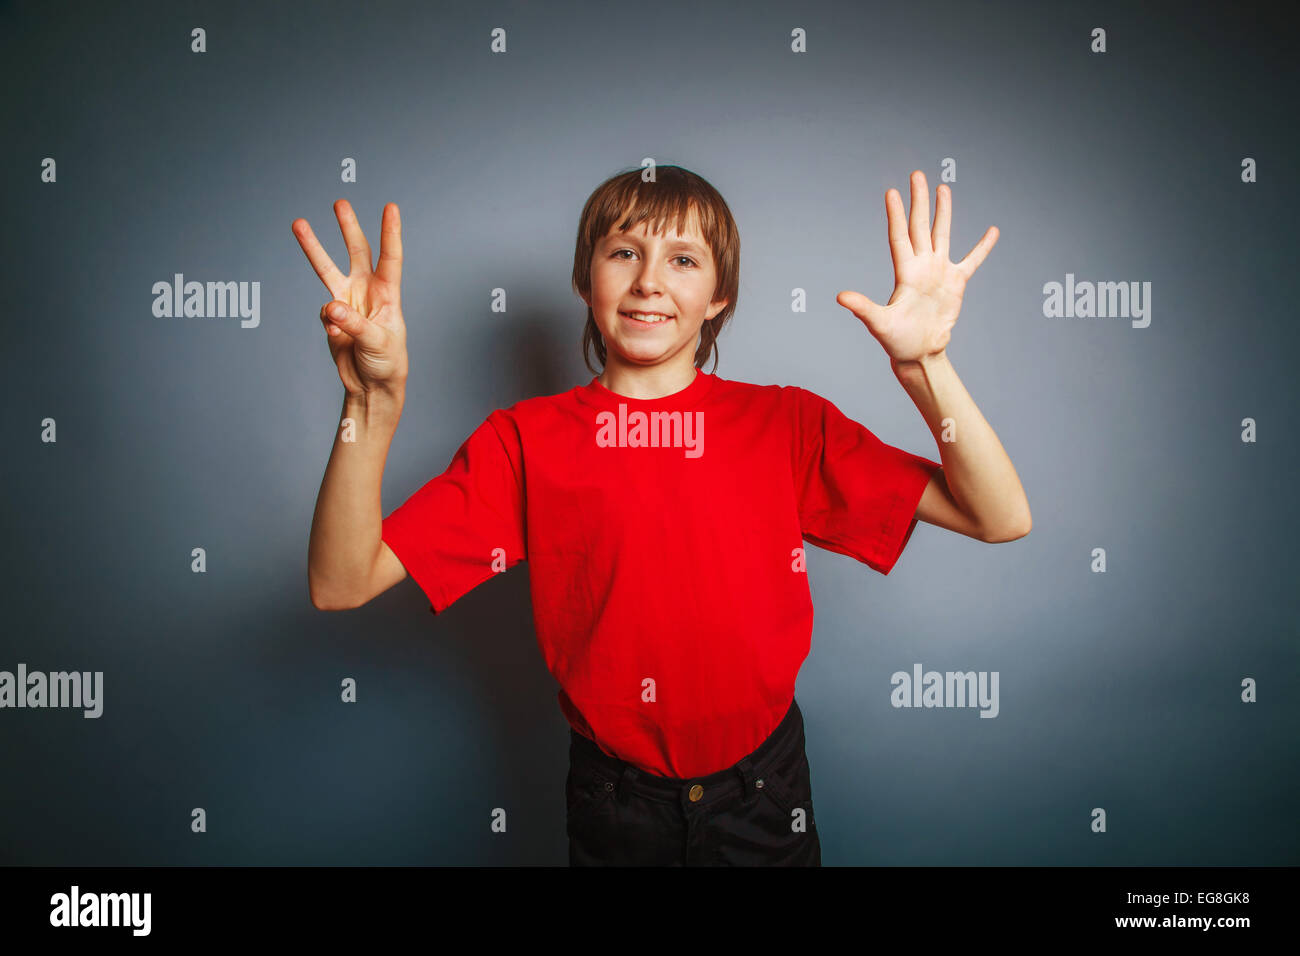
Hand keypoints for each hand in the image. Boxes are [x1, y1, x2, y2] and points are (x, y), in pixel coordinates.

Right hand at [292, 200, 408, 395]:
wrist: (371, 385)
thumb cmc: (388, 362)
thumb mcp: (377, 342)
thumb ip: (353, 323)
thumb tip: (330, 306)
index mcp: (388, 294)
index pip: (390, 257)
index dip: (390, 232)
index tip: (391, 207)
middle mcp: (367, 291)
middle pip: (357, 252)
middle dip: (348, 227)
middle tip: (339, 203)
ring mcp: (348, 301)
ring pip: (327, 268)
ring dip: (314, 247)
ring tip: (299, 224)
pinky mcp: (332, 316)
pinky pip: (323, 311)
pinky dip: (327, 322)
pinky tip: (338, 336)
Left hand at [836, 171, 997, 365]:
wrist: (918, 352)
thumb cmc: (896, 340)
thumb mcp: (879, 323)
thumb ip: (862, 307)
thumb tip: (840, 297)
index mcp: (904, 272)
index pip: (899, 236)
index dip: (896, 215)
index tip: (892, 192)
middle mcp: (921, 266)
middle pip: (920, 226)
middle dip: (919, 201)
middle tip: (917, 175)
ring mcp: (939, 272)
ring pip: (942, 234)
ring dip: (944, 212)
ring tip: (943, 188)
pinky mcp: (956, 283)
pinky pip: (972, 260)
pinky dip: (983, 247)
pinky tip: (992, 231)